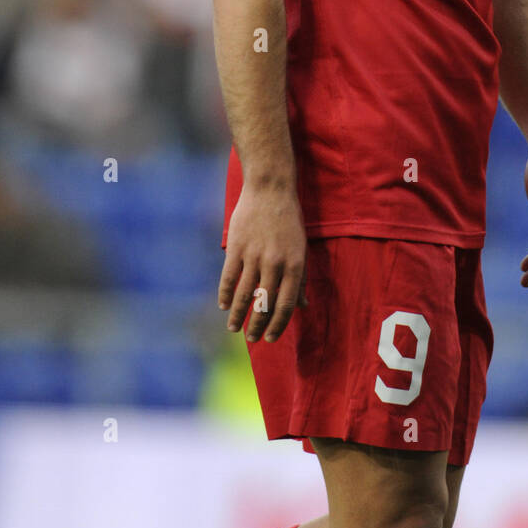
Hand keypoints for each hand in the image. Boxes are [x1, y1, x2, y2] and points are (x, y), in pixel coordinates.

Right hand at [218, 180, 307, 342]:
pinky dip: (226, 294)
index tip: (271, 338)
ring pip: (244, 294)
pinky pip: (229, 276)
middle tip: (251, 339)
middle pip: (264, 303)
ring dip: (238, 315)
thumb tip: (303, 305)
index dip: (278, 325)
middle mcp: (275, 263)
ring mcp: (254, 255)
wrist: (270, 188)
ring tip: (234, 329)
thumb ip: (301, 278)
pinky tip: (224, 306)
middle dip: (257, 326)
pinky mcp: (237, 246)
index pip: (286, 304)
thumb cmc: (289, 219)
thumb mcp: (301, 248)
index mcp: (295, 264)